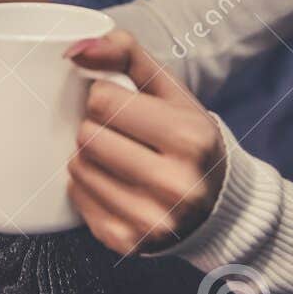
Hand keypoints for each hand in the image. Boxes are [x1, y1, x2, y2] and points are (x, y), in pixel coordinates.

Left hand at [64, 31, 225, 254]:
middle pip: (88, 136)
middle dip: (94, 126)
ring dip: (87, 156)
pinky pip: (78, 199)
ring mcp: (152, 220)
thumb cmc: (188, 139)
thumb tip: (74, 50)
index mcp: (191, 138)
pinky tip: (113, 182)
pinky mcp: (129, 243)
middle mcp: (176, 184)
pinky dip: (87, 186)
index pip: (103, 100)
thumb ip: (125, 53)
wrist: (217, 204)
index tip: (122, 105)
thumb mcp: (170, 89)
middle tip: (118, 132)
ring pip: (78, 168)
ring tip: (117, 156)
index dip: (105, 96)